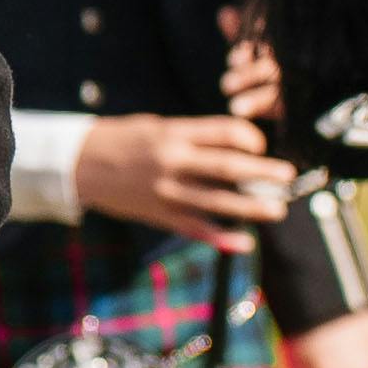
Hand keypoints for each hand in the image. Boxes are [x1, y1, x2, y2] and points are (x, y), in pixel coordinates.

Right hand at [76, 107, 285, 245]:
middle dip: (263, 172)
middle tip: (288, 176)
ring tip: (278, 210)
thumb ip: (194, 136)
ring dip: (252, 207)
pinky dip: (222, 237)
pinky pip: (196, 229)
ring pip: (218, 203)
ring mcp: (166, 192)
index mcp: (174, 134)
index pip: (225, 133)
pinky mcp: (159, 215)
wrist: (80, 165)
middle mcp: (173, 163)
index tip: (260, 143)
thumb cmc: (123, 138)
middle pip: (228, 168)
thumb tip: (235, 145)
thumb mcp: (158, 126)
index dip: (251, 137)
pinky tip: (244, 242)